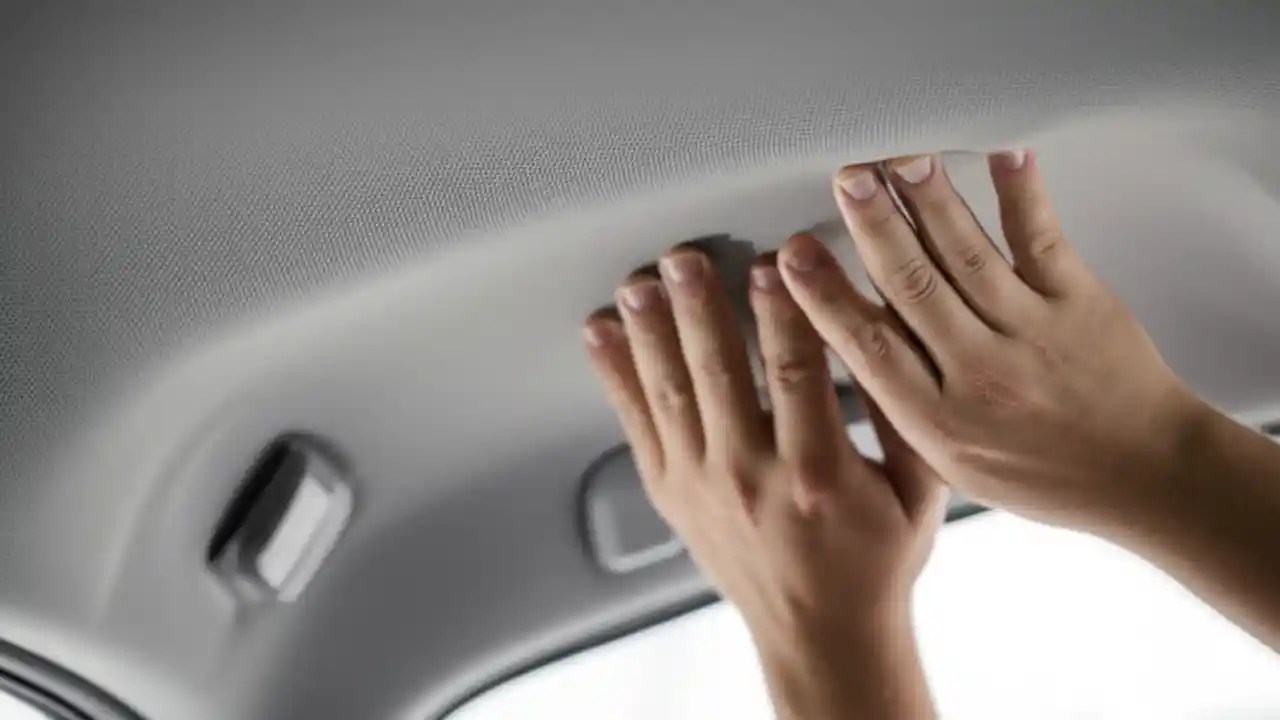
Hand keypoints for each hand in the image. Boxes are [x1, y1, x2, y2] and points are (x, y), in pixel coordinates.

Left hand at [583, 247, 945, 718]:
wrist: (821, 633)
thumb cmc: (872, 563)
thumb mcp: (920, 494)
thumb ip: (902, 416)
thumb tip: (884, 338)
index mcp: (818, 472)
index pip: (795, 370)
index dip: (782, 308)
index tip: (776, 258)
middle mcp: (751, 477)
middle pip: (720, 374)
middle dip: (700, 307)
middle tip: (686, 257)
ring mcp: (702, 486)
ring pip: (670, 393)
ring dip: (651, 332)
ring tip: (639, 284)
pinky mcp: (671, 493)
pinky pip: (637, 424)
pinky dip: (617, 376)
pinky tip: (604, 336)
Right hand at [775, 151, 1201, 531]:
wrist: (1147, 476)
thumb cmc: (1044, 472)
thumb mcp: (955, 464)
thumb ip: (906, 406)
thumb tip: (856, 342)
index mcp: (940, 420)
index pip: (870, 346)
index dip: (826, 296)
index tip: (792, 256)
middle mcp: (981, 373)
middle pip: (913, 286)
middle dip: (873, 227)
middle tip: (845, 179)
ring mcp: (1032, 333)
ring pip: (969, 255)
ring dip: (930, 201)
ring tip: (898, 158)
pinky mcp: (1080, 303)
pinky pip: (1042, 240)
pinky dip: (1020, 195)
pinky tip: (1001, 154)